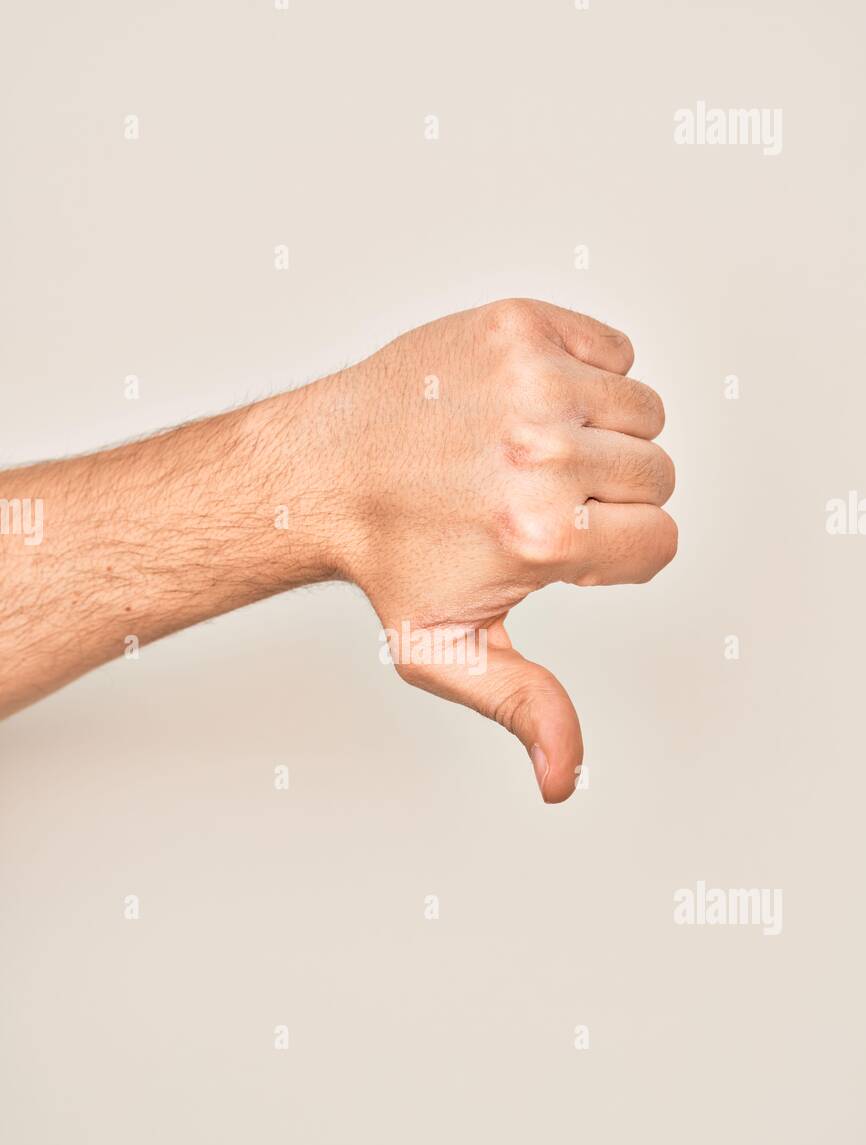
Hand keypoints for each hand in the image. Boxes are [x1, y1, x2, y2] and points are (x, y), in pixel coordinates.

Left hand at [333, 298, 676, 802]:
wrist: (322, 472)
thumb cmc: (387, 560)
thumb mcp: (449, 651)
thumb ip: (525, 709)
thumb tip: (562, 781)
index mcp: (542, 533)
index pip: (661, 540)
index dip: (615, 553)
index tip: (559, 547)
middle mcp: (542, 450)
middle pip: (658, 473)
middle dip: (613, 496)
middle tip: (535, 500)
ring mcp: (531, 379)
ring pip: (644, 409)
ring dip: (603, 436)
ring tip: (531, 454)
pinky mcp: (518, 323)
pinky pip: (613, 349)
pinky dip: (588, 375)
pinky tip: (528, 408)